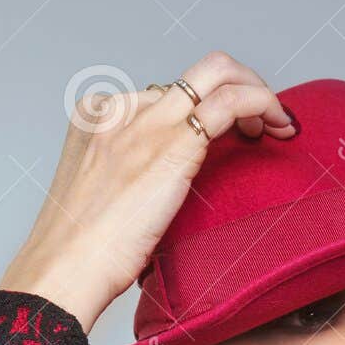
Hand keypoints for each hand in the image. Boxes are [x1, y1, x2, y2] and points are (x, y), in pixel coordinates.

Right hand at [0, 51, 295, 332]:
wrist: (65, 270)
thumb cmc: (81, 255)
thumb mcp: (102, 202)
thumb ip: (131, 180)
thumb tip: (166, 190)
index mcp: (96, 118)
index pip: (163, 94)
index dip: (201, 109)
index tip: (224, 132)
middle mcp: (120, 108)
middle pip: (193, 76)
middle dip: (237, 87)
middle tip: (261, 121)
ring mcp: (146, 122)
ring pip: (218, 74)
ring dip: (256, 94)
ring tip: (276, 126)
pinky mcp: (174, 145)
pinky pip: (232, 103)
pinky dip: (264, 105)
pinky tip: (279, 127)